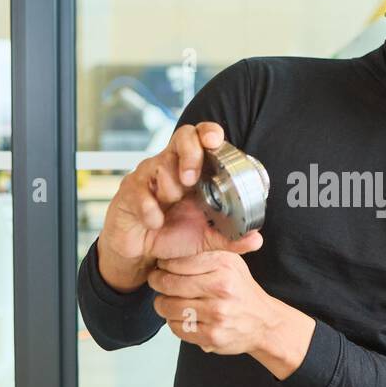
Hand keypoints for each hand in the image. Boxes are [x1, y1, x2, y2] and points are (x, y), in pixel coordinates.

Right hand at [95, 121, 262, 291]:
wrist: (140, 254)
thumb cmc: (172, 235)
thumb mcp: (205, 238)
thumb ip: (230, 237)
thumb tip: (256, 239)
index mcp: (191, 170)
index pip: (200, 137)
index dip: (209, 132)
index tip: (215, 141)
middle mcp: (170, 165)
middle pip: (182, 137)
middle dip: (190, 154)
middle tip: (191, 180)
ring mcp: (147, 176)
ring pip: (160, 164)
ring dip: (169, 188)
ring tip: (170, 205)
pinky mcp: (128, 192)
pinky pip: (139, 192)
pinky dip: (150, 209)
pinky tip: (156, 222)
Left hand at [147, 251, 315, 378]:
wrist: (264, 323)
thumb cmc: (241, 291)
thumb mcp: (231, 263)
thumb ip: (205, 254)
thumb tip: (168, 254)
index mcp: (224, 265)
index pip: (176, 262)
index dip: (163, 266)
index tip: (162, 268)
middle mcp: (221, 287)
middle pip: (168, 284)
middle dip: (157, 284)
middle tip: (158, 283)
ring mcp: (217, 313)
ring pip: (168, 307)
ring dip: (164, 305)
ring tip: (170, 302)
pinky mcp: (212, 335)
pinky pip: (177, 328)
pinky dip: (175, 323)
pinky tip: (184, 317)